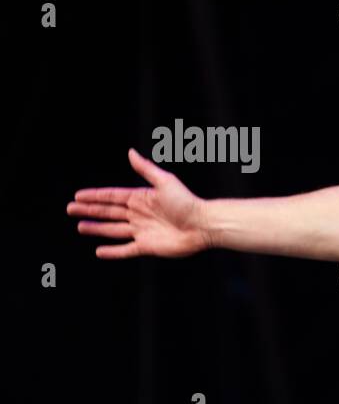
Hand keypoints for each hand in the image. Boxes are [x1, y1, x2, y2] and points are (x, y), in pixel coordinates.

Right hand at [67, 149, 211, 257]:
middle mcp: (139, 214)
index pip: (112, 196)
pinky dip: (113, 251)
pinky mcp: (147, 246)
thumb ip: (146, 169)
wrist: (204, 225)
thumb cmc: (187, 202)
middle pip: (109, 212)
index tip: (78, 195)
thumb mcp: (165, 182)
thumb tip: (130, 152)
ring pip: (113, 230)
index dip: (95, 196)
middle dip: (89, 210)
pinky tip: (99, 251)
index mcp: (141, 198)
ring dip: (97, 228)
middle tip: (70, 209)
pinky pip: (126, 249)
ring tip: (80, 227)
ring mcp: (142, 231)